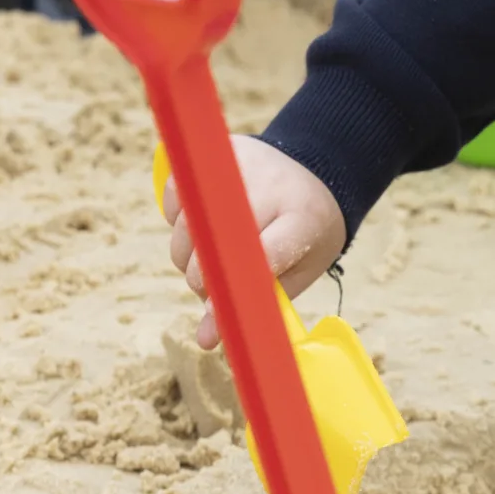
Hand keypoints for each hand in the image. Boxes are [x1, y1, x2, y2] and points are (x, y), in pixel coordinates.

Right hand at [164, 135, 346, 350]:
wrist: (318, 170)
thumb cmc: (306, 234)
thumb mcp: (297, 272)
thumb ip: (255, 304)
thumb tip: (204, 341)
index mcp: (303, 221)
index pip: (263, 255)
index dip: (233, 286)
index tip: (213, 311)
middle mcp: (272, 188)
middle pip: (213, 243)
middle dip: (202, 278)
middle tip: (214, 288)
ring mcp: (243, 165)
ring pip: (187, 223)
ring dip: (187, 255)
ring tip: (211, 260)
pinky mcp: (219, 152)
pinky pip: (176, 194)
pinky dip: (178, 219)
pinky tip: (200, 227)